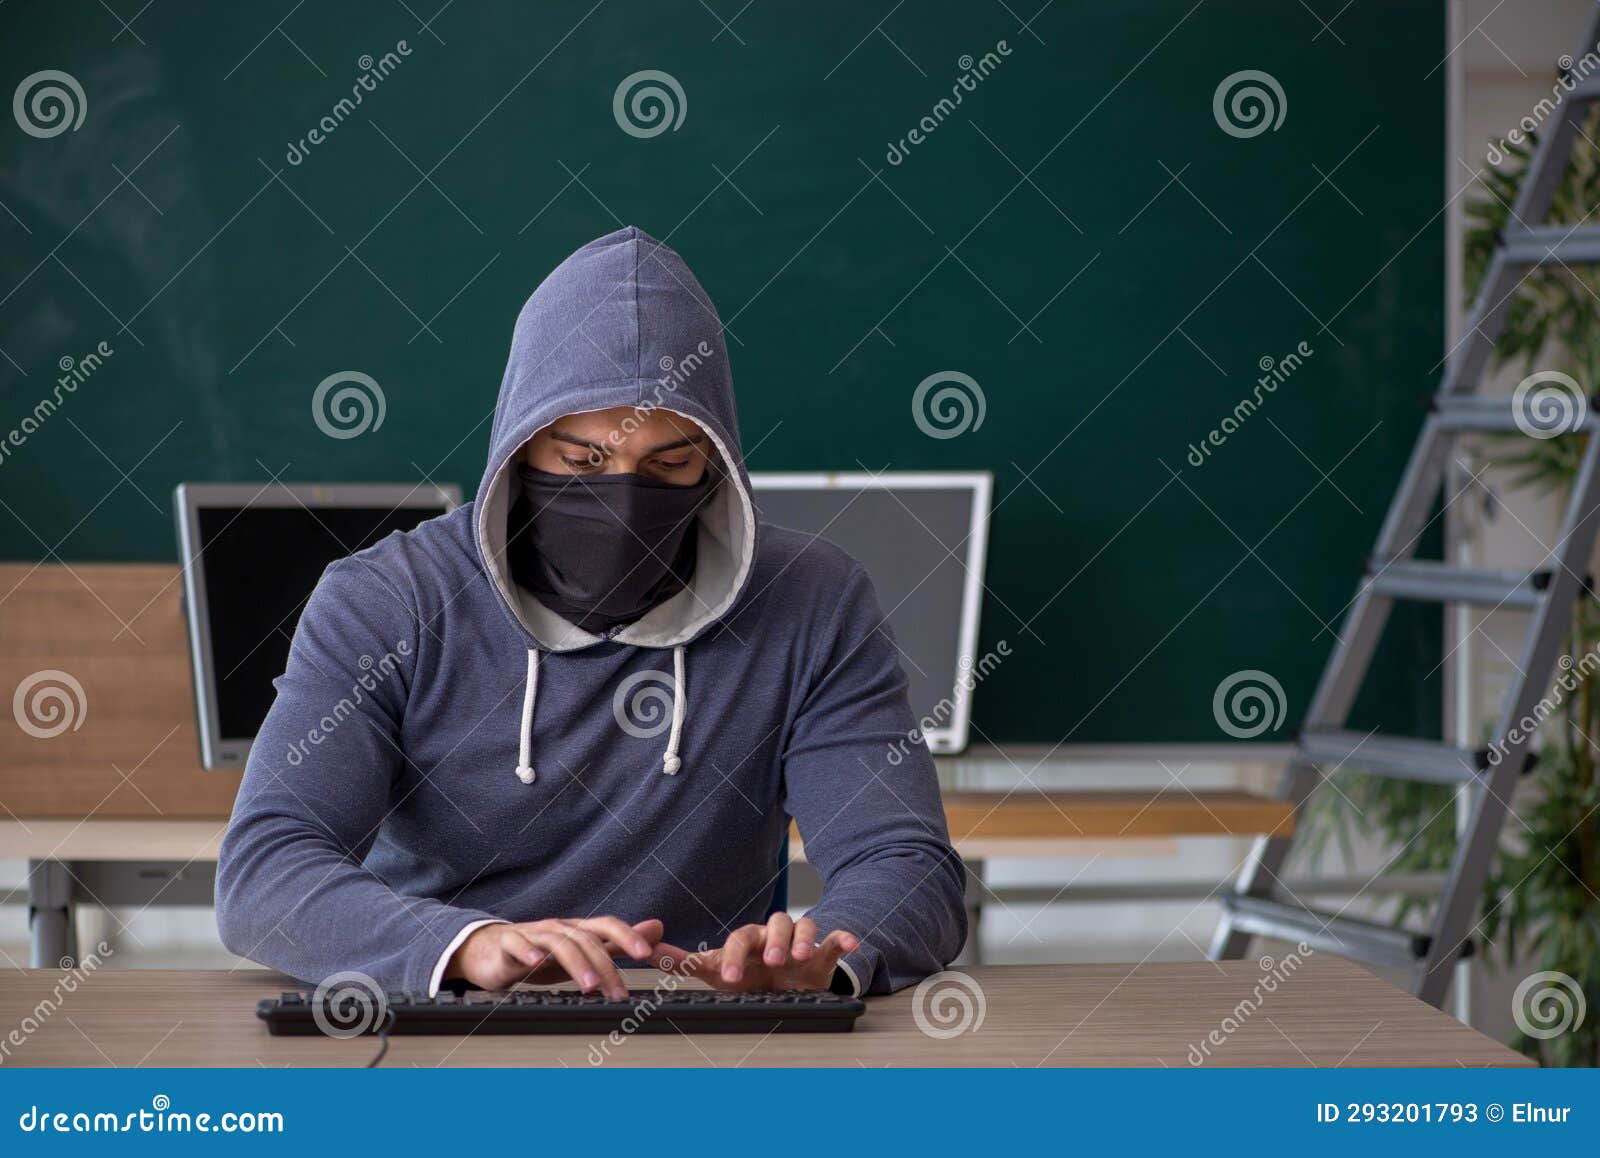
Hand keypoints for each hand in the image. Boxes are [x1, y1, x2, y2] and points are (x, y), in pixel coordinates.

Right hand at [444, 917, 662, 998]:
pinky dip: (527, 951)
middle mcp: (558, 928)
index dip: (628, 937)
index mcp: (577, 930)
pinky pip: (517, 944)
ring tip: (590, 985)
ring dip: (576, 963)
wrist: (492, 951)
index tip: (646, 954)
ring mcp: (533, 934)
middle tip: (618, 992)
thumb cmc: (540, 952)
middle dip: (605, 966)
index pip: (607, 926)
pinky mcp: (508, 943)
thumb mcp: (582, 950)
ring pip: (558, 943)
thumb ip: (618, 943)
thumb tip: (657, 929)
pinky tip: (536, 962)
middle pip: (585, 940)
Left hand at [656, 913, 858, 991]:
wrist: (786, 986)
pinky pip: (834, 937)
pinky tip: (851, 942)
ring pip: (803, 925)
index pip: (739, 939)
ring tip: (799, 956)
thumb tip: (643, 949)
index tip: (730, 977)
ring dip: (801, 939)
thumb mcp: (714, 970)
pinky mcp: (823, 951)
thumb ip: (681, 960)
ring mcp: (799, 942)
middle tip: (771, 962)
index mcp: (748, 941)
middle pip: (773, 925)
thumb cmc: (749, 976)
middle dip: (772, 943)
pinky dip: (843, 937)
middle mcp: (773, 936)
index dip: (735, 955)